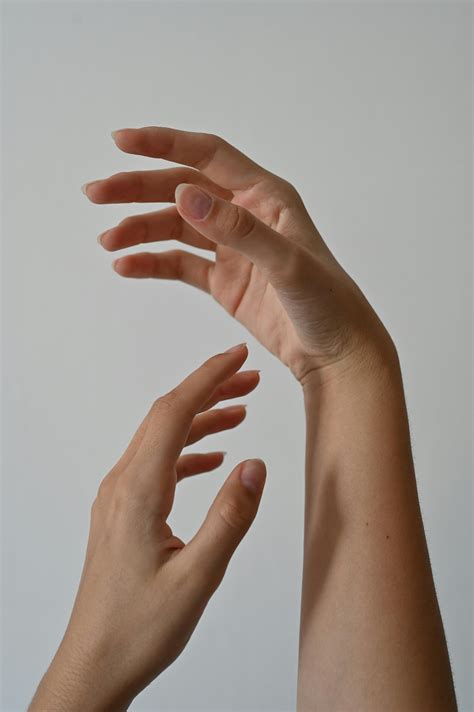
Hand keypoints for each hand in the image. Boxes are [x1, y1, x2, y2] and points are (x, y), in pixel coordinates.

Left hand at [30, 345, 264, 710]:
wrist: (95, 662)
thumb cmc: (139, 627)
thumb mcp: (198, 577)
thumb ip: (229, 518)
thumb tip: (255, 465)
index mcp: (138, 491)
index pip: (173, 413)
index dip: (207, 378)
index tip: (238, 358)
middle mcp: (122, 484)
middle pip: (166, 417)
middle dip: (208, 390)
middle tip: (249, 378)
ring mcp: (118, 497)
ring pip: (161, 439)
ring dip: (200, 419)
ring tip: (240, 411)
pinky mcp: (122, 512)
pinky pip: (157, 465)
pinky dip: (188, 452)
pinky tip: (213, 459)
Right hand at [84, 126, 394, 383]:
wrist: (335, 354)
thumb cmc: (327, 304)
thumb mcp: (287, 264)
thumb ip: (238, 229)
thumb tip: (185, 194)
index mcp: (266, 197)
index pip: (207, 155)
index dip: (163, 145)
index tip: (121, 143)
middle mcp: (246, 216)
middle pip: (181, 191)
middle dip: (137, 189)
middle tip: (96, 194)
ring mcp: (233, 249)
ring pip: (175, 228)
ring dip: (139, 230)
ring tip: (107, 241)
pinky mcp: (224, 281)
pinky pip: (180, 265)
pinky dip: (152, 263)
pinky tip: (126, 265)